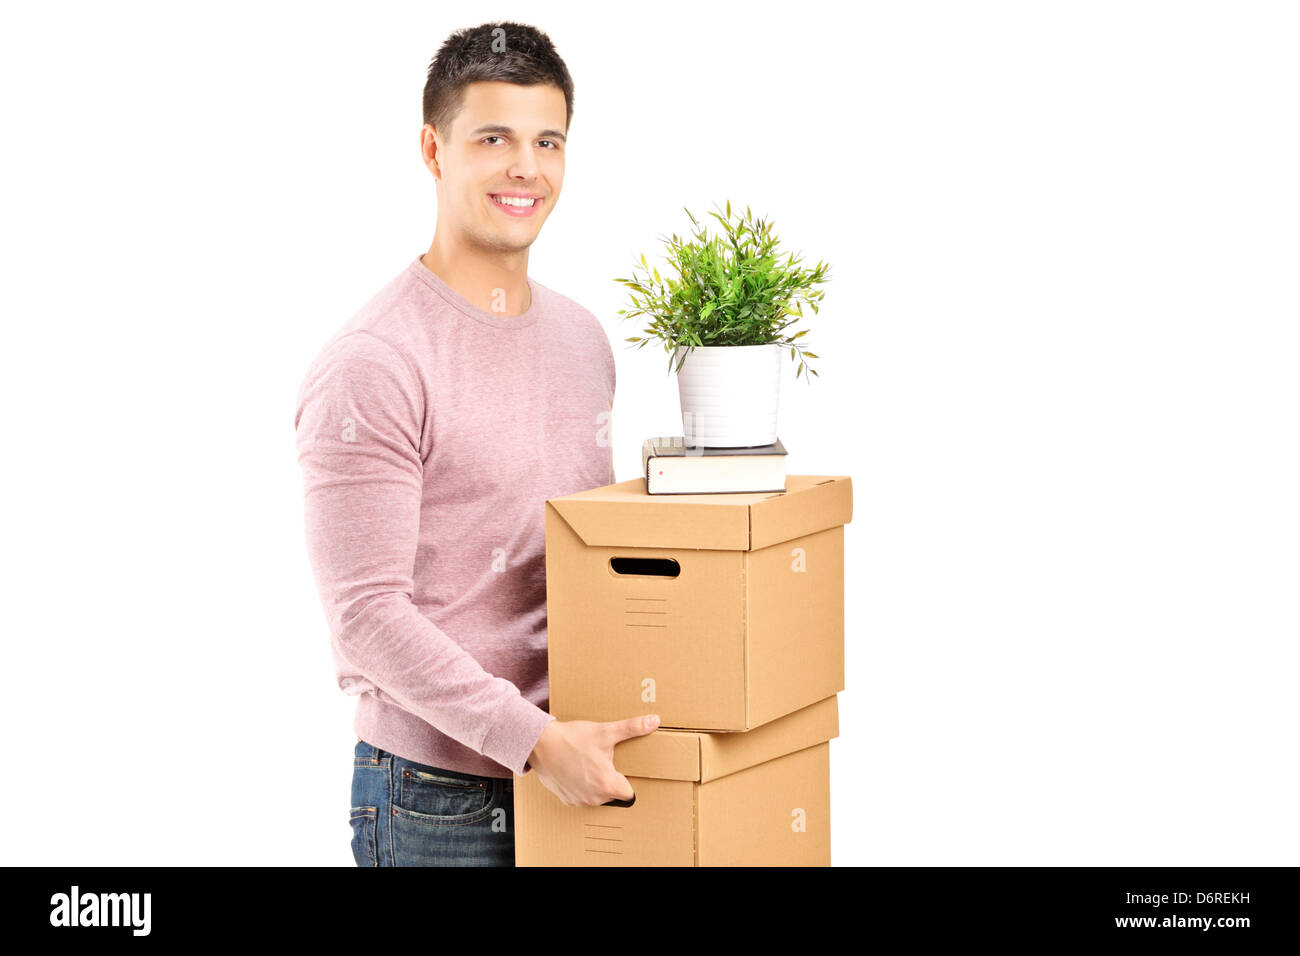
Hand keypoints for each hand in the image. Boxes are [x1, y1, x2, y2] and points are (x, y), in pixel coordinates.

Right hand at [528, 714, 659, 806]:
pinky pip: (582, 797)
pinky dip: (582, 786)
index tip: (623, 768)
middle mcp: (593, 798)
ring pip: (598, 797)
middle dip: (612, 780)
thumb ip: (632, 728)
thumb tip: (654, 721)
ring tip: (590, 764)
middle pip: (613, 794)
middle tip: (604, 761)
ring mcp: (578, 800)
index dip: (628, 780)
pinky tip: (577, 770)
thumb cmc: (572, 738)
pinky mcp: (566, 799)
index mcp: (606, 784)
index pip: (630, 793)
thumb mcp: (604, 731)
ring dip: (597, 784)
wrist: (539, 743)